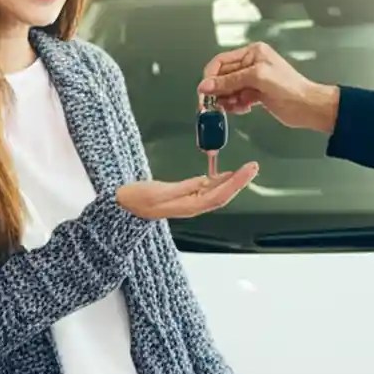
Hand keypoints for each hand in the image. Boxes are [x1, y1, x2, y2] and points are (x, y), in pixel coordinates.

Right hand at [116, 162, 258, 219]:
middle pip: (222, 194)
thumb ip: (182, 188)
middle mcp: (193, 205)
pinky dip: (219, 180)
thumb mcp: (157, 192)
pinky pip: (207, 189)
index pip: (219, 194)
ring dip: (232, 180)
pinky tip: (223, 174)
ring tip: (246, 169)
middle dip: (239, 181)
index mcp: (189, 205)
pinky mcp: (184, 196)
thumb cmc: (135, 199)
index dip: (236, 183)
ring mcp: (189, 201)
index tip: (249, 170)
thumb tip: (204, 182)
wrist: (120, 207)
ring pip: (217, 192)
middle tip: (253, 166)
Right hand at [196, 42, 339, 132]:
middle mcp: (251, 64)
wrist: (308, 107)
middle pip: (223, 76)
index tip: (204, 91)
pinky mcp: (255, 95)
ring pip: (228, 89)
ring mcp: (253, 80)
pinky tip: (242, 109)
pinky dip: (235, 105)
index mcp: (252, 53)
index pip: (221, 61)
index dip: (210, 76)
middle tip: (210, 105)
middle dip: (217, 90)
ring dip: (225, 100)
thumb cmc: (290, 87)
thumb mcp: (258, 78)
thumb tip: (206, 85)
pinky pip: (236, 99)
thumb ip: (230, 81)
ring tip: (230, 108)